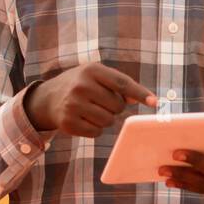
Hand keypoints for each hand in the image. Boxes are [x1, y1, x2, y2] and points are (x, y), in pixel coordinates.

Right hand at [24, 62, 156, 136]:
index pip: (122, 83)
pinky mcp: (67, 123)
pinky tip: (85, 120)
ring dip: (106, 119)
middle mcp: (81, 86)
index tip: (154, 102)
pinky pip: (96, 133)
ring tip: (93, 110)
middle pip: (118, 106)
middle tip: (102, 102)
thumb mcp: (98, 75)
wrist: (48, 98)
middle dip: (116, 107)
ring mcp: (73, 105)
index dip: (140, 93)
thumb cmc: (82, 84)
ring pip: (108, 121)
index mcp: (92, 70)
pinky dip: (96, 129)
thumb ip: (120, 84)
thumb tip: (140, 98)